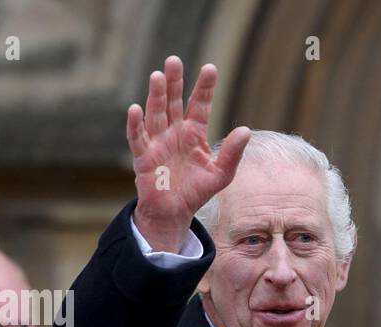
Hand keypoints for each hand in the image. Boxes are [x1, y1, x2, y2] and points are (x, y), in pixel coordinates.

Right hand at [127, 55, 250, 251]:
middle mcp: (174, 132)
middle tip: (174, 60)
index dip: (204, 88)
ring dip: (155, 96)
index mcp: (194, 133)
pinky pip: (137, 138)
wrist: (175, 212)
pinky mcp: (143, 157)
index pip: (200, 105)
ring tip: (158, 76)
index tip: (211, 68)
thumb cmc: (197, 191)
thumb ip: (233, 153)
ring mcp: (157, 142)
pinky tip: (135, 109)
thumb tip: (246, 130)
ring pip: (155, 114)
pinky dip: (135, 124)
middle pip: (173, 102)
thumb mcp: (221, 174)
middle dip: (174, 82)